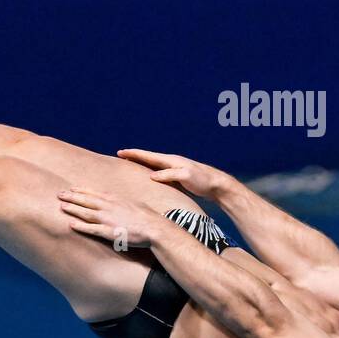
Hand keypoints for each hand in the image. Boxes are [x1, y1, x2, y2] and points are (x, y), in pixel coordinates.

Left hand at [58, 188, 161, 247]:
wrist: (154, 228)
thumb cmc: (147, 217)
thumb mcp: (134, 204)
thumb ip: (123, 202)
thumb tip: (119, 202)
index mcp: (116, 199)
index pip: (94, 193)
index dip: (81, 190)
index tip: (72, 188)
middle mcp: (109, 206)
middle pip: (86, 200)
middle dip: (72, 196)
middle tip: (59, 194)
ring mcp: (108, 219)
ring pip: (86, 212)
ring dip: (73, 209)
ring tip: (61, 206)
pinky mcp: (109, 232)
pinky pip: (91, 228)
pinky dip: (80, 226)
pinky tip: (71, 224)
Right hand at [117, 149, 232, 198]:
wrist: (217, 185)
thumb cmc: (203, 181)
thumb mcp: (186, 177)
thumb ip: (169, 175)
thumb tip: (152, 176)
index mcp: (172, 161)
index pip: (149, 156)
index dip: (134, 154)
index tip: (121, 152)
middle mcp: (172, 162)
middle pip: (149, 158)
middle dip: (135, 156)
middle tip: (121, 155)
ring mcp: (175, 169)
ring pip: (154, 165)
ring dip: (142, 163)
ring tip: (131, 163)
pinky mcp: (178, 176)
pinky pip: (160, 172)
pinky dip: (150, 171)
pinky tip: (149, 176)